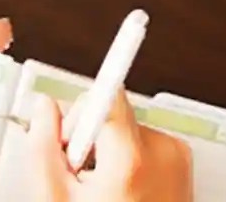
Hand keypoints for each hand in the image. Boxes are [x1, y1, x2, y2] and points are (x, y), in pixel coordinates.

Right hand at [29, 90, 192, 201]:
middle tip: (80, 173)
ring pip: (124, 129)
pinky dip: (128, 162)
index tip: (120, 38)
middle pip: (109, 114)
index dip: (80, 106)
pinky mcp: (184, 166)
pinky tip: (121, 188)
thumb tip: (44, 110)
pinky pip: (143, 144)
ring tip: (102, 187)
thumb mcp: (55, 197)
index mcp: (132, 158)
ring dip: (107, 151)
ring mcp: (179, 160)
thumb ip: (42, 147)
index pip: (107, 96)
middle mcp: (164, 153)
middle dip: (88, 137)